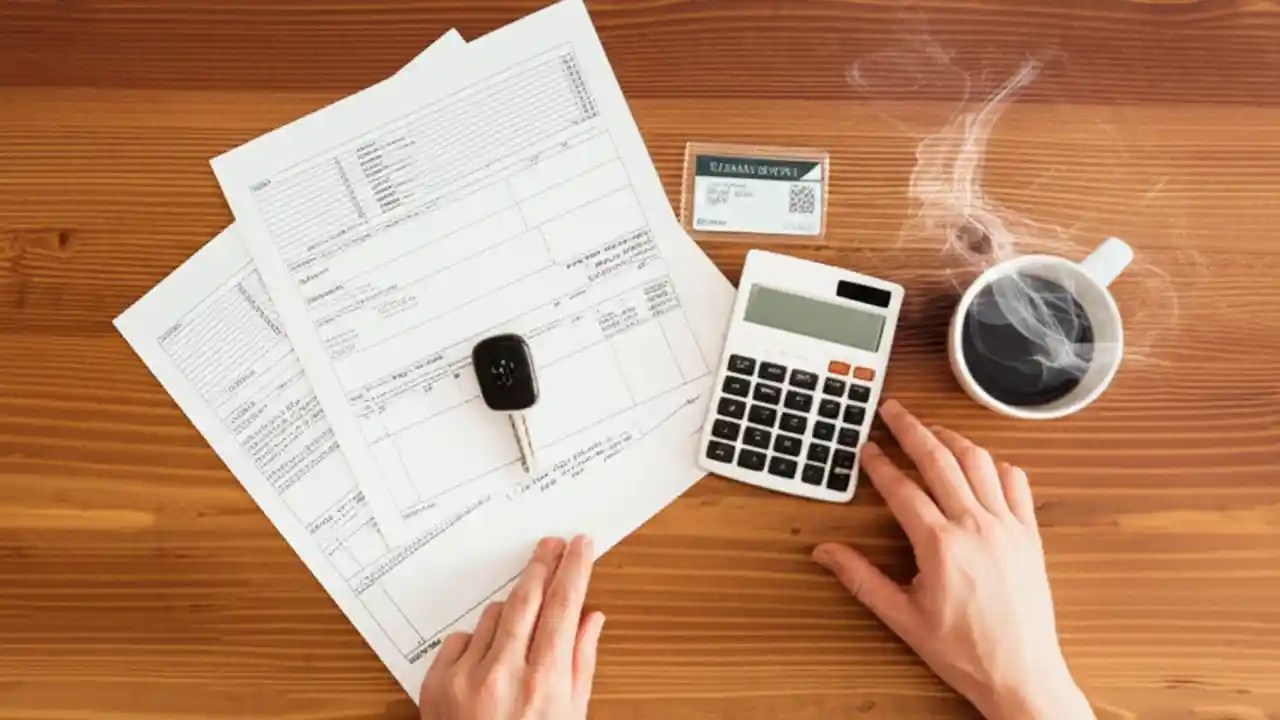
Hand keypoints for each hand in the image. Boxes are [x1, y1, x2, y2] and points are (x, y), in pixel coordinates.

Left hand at [419, 535, 604, 719]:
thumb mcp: (572, 716)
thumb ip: (581, 662)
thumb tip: (591, 618)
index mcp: (545, 681)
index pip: (564, 605)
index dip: (574, 568)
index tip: (580, 545)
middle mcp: (505, 674)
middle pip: (527, 597)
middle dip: (542, 566)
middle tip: (550, 546)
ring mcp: (466, 677)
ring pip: (493, 615)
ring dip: (510, 613)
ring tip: (520, 634)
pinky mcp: (436, 683)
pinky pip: (460, 639)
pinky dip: (475, 644)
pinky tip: (486, 663)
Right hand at [812, 400, 1092, 719]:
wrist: (1021, 674)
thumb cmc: (964, 651)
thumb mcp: (902, 617)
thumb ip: (861, 579)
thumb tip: (825, 553)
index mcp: (941, 545)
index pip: (902, 488)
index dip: (879, 464)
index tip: (866, 448)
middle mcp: (977, 526)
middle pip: (940, 459)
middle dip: (912, 429)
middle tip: (893, 410)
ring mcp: (1008, 526)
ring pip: (979, 461)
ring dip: (952, 439)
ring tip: (932, 430)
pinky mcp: (1030, 534)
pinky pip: (1016, 483)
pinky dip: (996, 464)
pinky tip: (981, 464)